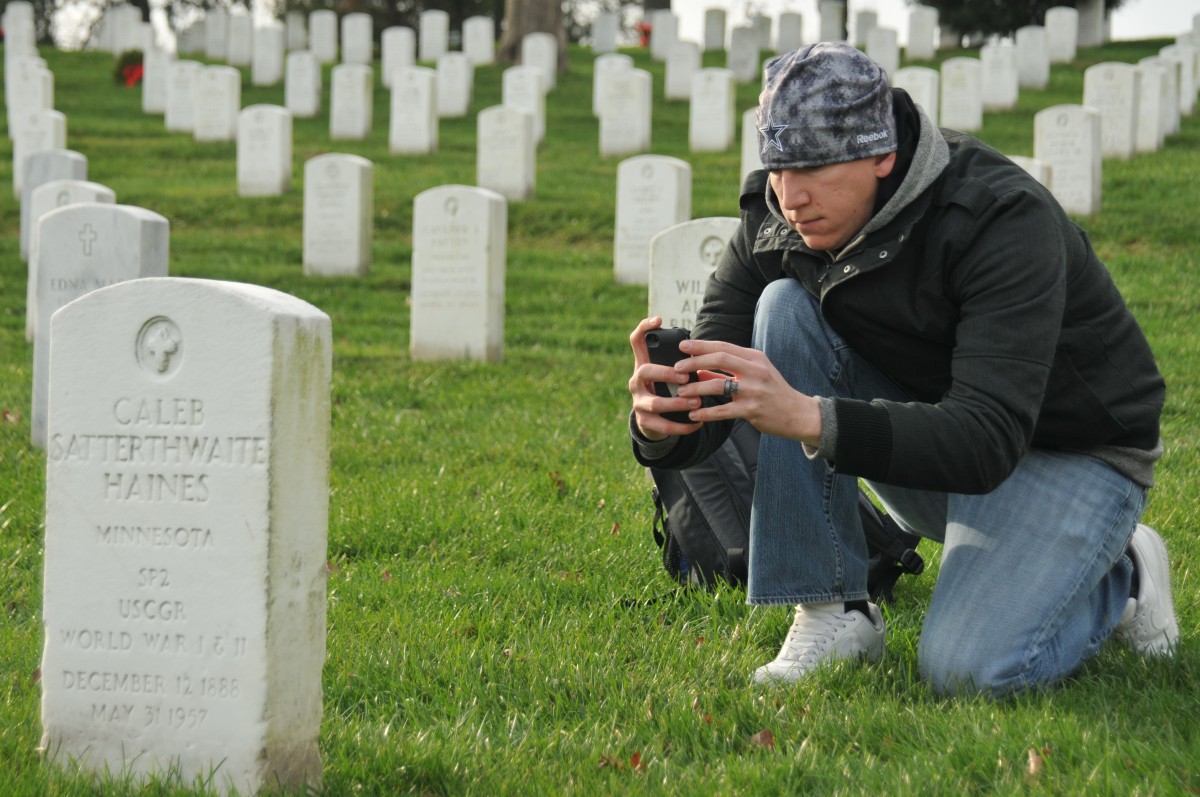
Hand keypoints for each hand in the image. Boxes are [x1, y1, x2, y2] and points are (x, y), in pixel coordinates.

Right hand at [628, 317, 701, 439]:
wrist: (652, 421)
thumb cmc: (666, 390)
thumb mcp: (667, 374)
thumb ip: (679, 363)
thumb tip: (704, 351)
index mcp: (643, 365)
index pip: (637, 341)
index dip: (644, 328)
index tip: (659, 319)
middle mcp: (637, 381)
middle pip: (645, 371)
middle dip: (666, 373)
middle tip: (686, 377)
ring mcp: (638, 402)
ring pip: (655, 403)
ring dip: (678, 403)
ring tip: (696, 402)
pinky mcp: (645, 422)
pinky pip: (663, 426)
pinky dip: (682, 426)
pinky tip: (697, 423)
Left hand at [674, 338, 822, 446]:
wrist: (797, 413)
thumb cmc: (773, 392)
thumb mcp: (754, 374)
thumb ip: (728, 371)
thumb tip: (700, 368)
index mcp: (755, 358)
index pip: (723, 346)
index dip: (701, 345)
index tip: (683, 345)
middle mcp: (755, 370)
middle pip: (719, 359)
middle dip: (694, 362)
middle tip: (676, 368)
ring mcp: (753, 390)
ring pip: (718, 385)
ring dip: (696, 388)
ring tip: (681, 393)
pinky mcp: (752, 410)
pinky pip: (723, 411)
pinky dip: (706, 412)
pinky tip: (694, 414)